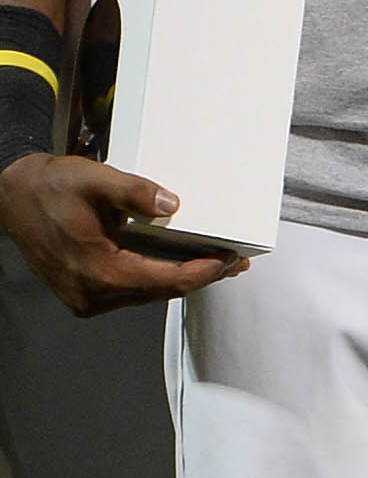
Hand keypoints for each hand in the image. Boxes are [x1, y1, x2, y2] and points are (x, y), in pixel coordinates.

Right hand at [0, 152, 241, 313]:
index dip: (204, 272)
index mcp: (98, 272)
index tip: (230, 259)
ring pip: (148, 294)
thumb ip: (134, 192)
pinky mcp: (84, 293)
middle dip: (201, 276)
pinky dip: (157, 279)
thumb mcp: (95, 180)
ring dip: (181, 279)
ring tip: (214, 264)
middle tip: (234, 262)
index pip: (167, 281)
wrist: (13, 196)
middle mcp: (92, 294)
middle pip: (162, 291)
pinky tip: (178, 266)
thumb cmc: (51, 188)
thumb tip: (170, 204)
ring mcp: (86, 298)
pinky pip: (131, 291)